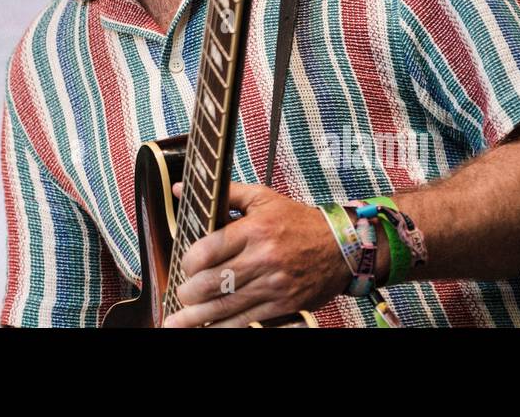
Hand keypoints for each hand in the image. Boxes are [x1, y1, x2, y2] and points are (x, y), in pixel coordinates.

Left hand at [161, 181, 350, 327]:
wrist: (343, 246)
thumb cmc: (298, 221)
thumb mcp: (262, 198)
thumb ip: (223, 194)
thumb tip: (179, 189)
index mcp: (254, 229)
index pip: (208, 250)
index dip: (188, 262)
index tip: (184, 266)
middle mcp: (263, 258)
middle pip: (212, 282)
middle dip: (188, 293)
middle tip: (180, 295)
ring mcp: (273, 285)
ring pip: (225, 307)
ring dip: (196, 318)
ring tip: (176, 323)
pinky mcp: (283, 305)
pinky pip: (247, 321)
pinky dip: (224, 328)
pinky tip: (207, 330)